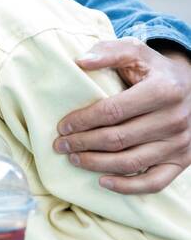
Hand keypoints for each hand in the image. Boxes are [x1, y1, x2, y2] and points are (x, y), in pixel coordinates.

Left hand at [55, 40, 190, 193]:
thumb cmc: (154, 71)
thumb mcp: (136, 52)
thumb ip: (109, 52)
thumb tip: (80, 61)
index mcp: (164, 91)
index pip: (112, 112)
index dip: (82, 121)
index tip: (62, 126)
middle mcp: (175, 119)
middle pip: (118, 139)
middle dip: (82, 144)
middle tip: (60, 145)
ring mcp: (180, 143)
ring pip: (131, 162)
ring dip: (96, 164)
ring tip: (74, 159)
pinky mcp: (182, 161)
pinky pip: (154, 182)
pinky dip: (127, 187)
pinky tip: (103, 181)